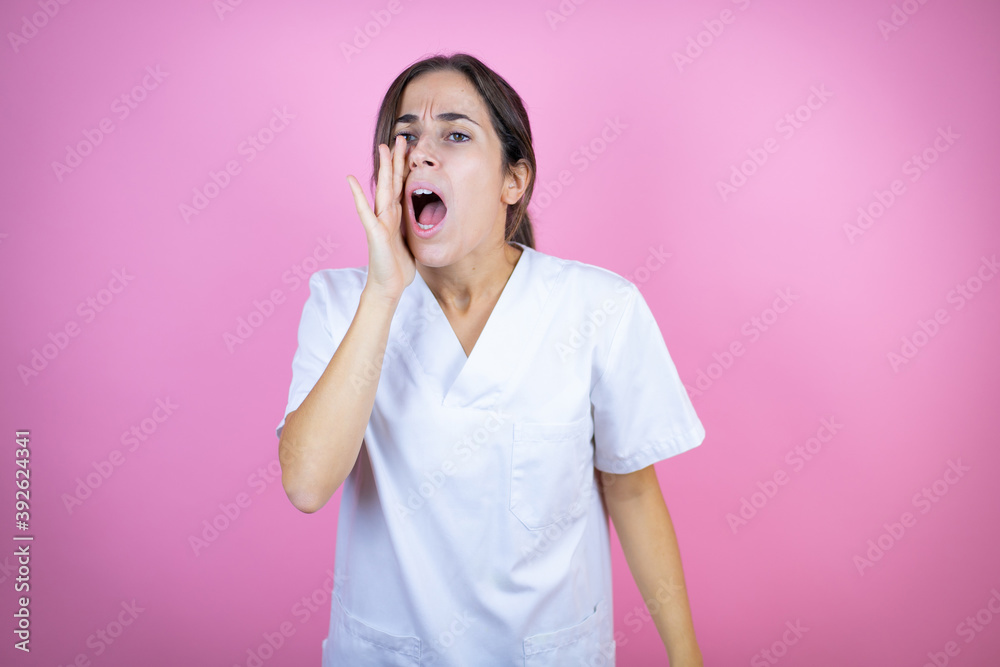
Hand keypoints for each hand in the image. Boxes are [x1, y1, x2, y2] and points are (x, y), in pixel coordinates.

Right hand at [346, 134, 414, 301]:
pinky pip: (365, 211)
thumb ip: (413, 225)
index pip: (402, 185)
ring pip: (382, 189)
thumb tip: (425, 216)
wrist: (389, 286)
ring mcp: (379, 221)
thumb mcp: (412, 239)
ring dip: (383, 168)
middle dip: (396, 159)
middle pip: (393, 181)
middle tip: (399, 137)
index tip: (410, 148)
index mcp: (397, 214)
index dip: (405, 167)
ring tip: (382, 148)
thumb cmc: (398, 265)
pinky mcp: (375, 232)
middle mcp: (387, 214)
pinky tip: (351, 180)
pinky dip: (358, 195)